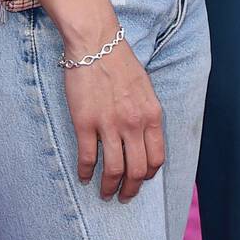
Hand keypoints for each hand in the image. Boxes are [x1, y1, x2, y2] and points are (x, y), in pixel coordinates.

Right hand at [63, 25, 164, 201]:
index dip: (148, 175)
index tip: (140, 180)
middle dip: (130, 189)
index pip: (156, 158)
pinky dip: (85, 172)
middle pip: (136, 170)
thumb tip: (144, 140)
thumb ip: (147, 115)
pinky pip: (87, 158)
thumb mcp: (145, 89)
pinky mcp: (86, 123)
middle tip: (123, 196)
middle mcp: (134, 123)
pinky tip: (84, 176)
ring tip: (104, 193)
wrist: (96, 43)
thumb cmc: (120, 62)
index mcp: (152, 115)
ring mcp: (109, 125)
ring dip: (108, 187)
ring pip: (113, 170)